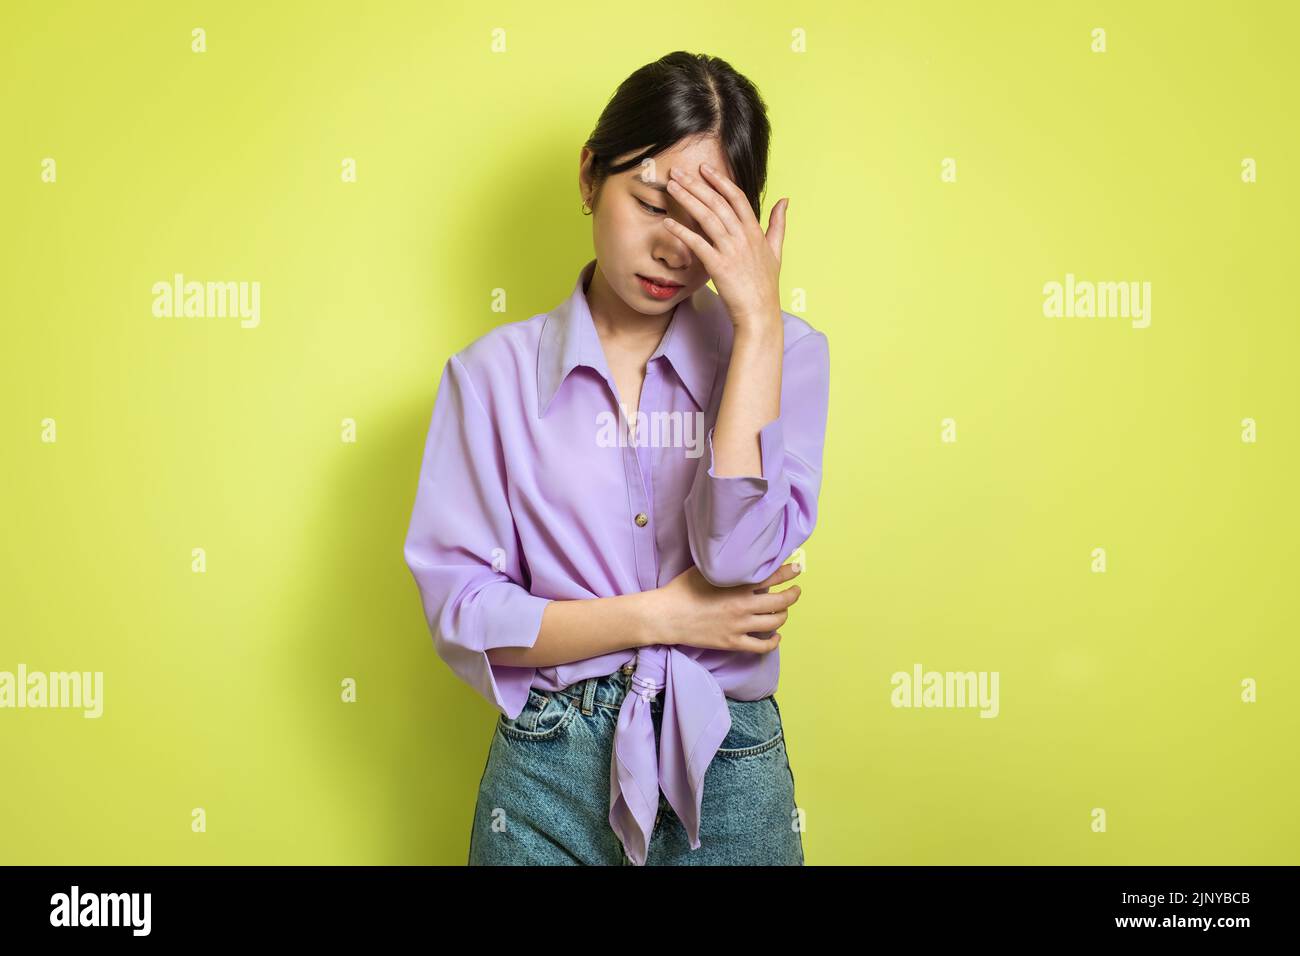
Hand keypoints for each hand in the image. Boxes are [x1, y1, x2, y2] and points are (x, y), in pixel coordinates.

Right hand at [641, 562, 802, 652]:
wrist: (666, 616)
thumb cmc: (682, 589)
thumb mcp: (706, 570)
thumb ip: (728, 567)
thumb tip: (742, 559)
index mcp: (737, 585)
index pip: (773, 576)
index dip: (789, 572)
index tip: (797, 569)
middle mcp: (743, 605)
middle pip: (781, 601)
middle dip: (793, 595)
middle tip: (795, 590)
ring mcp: (739, 626)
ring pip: (775, 622)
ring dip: (784, 615)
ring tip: (784, 610)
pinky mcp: (733, 643)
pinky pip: (762, 646)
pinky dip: (774, 641)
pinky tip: (776, 636)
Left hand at [662, 163, 787, 334]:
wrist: (760, 313)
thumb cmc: (765, 285)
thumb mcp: (776, 250)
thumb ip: (778, 223)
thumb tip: (785, 200)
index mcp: (754, 231)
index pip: (736, 197)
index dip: (720, 181)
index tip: (704, 168)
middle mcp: (743, 237)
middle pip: (717, 202)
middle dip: (697, 184)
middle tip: (678, 170)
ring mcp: (731, 251)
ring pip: (707, 218)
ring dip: (688, 199)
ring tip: (672, 186)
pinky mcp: (719, 266)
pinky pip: (698, 244)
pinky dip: (682, 232)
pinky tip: (668, 222)